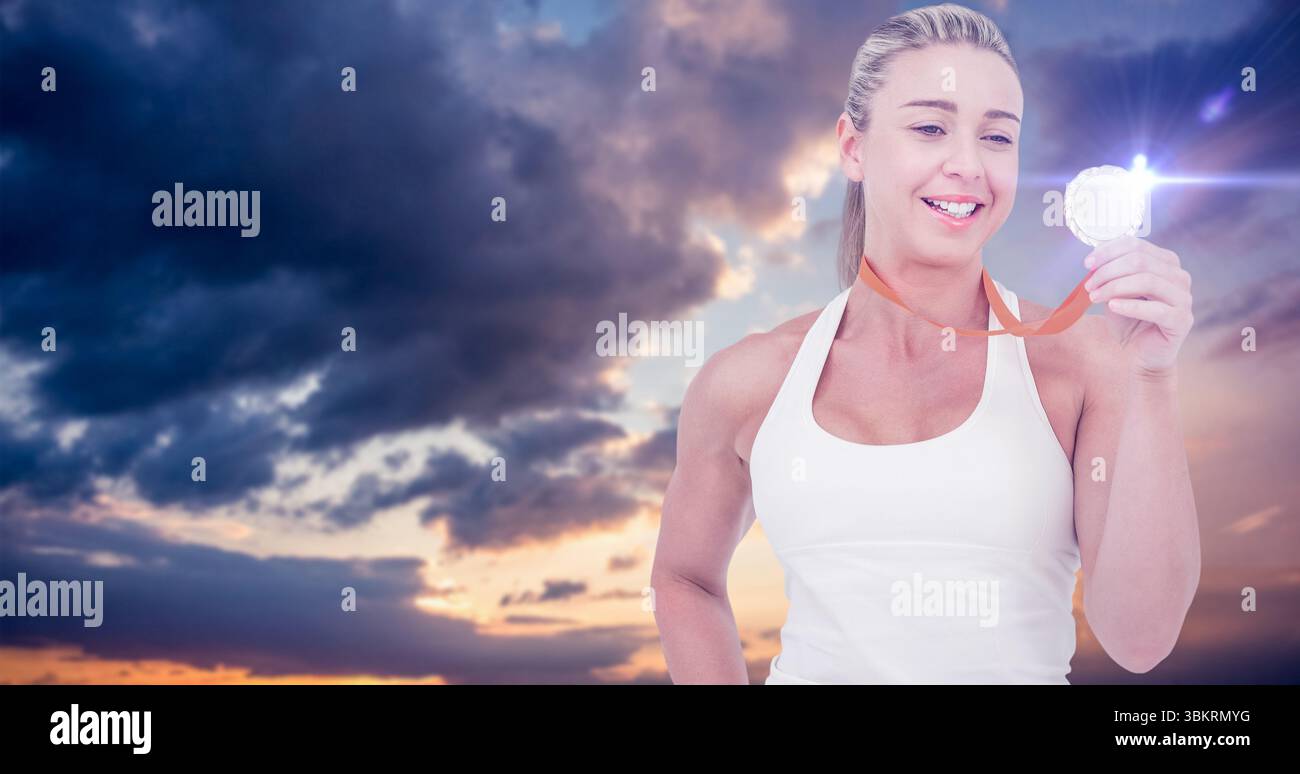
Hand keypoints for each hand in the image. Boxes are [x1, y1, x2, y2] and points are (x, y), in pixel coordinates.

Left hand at [1082, 235, 1193, 375]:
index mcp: (1165, 263)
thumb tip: (1094, 261)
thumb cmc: (1127, 320)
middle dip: (1108, 271)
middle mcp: (1179, 276)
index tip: (1087, 263)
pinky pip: (1156, 309)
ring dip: (1115, 287)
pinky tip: (1112, 307)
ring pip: (1148, 281)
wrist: (1137, 353)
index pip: (1136, 245)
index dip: (1109, 251)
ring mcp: (1184, 298)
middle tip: (1088, 285)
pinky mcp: (1182, 320)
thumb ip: (1110, 274)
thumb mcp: (1114, 292)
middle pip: (1140, 261)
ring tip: (1095, 297)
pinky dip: (1130, 306)